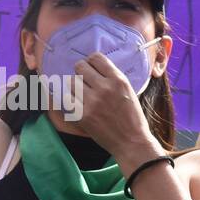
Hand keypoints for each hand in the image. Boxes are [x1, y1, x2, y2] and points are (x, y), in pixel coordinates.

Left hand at [70, 53, 163, 173]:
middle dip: (80, 72)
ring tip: (81, 94)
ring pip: (71, 82)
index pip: (95, 57)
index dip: (91, 62)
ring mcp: (92, 101)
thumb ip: (112, 79)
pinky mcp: (82, 115)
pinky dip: (70, 101)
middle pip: (80, 67)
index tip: (90, 68)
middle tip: (84, 81)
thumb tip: (95, 68)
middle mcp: (104, 88)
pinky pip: (67, 99)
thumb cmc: (132, 118)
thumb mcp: (128, 91)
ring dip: (74, 87)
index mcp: (118, 80)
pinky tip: (78, 105)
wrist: (131, 142)